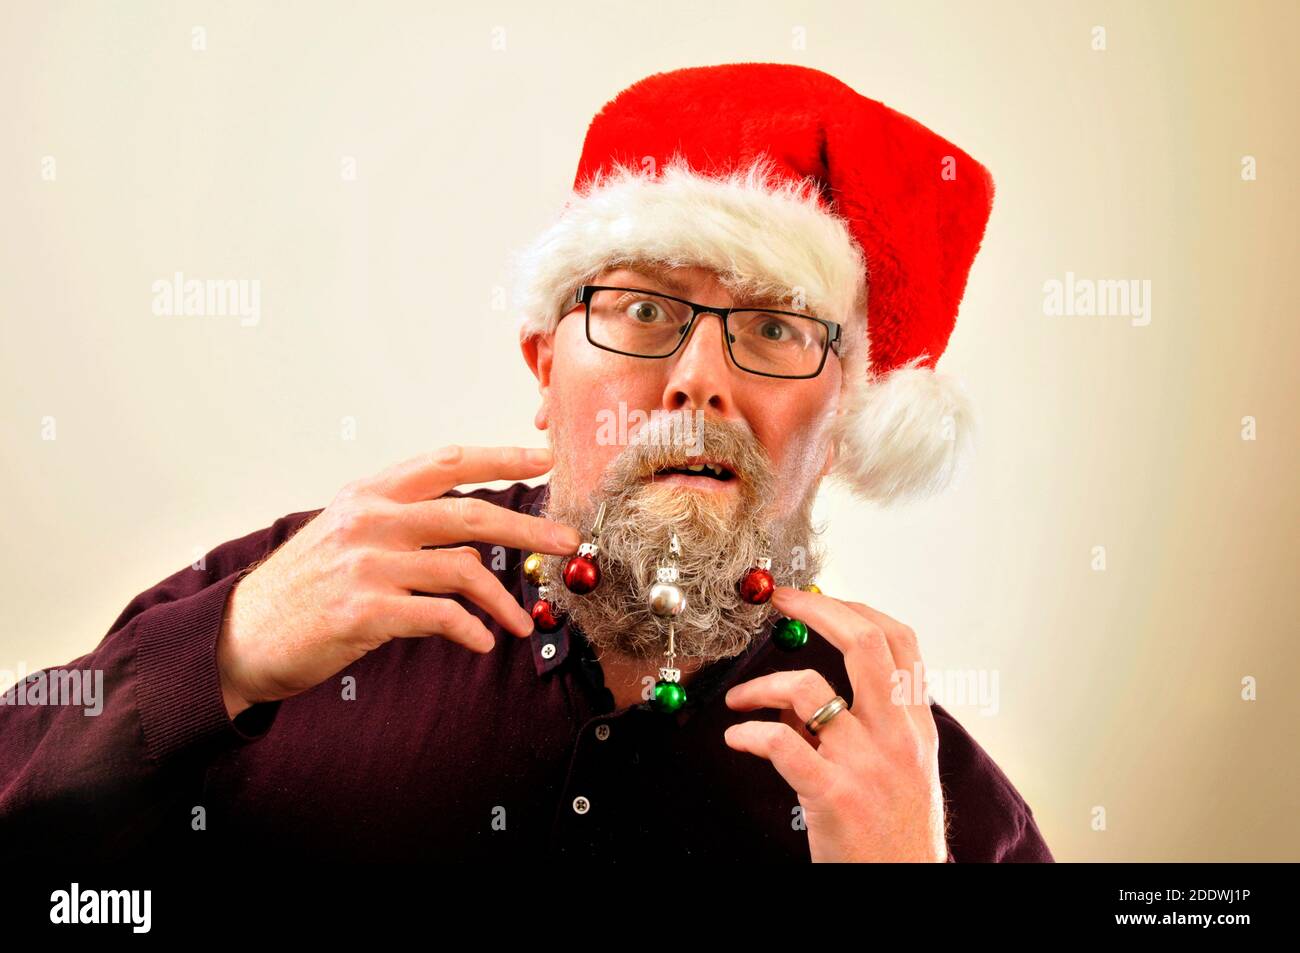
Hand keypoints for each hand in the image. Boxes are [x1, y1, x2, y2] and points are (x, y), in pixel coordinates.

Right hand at [216, 445, 580, 718]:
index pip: (447, 461)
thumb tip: (472, 536)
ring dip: (502, 601)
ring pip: (462, 571)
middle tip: (566, 541)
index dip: (500, 455)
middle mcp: (370, 519)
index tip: (544, 457)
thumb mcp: (345, 533)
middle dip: (527, 528)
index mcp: (370, 493)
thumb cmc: (302, 587)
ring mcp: (366, 564)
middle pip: (470, 514)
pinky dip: (469, 631)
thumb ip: (401, 523)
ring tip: (522, 623)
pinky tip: (481, 642)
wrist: (239, 635)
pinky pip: (439, 617)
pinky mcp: (364, 611)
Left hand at [723, 587, 946, 861]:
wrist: (905, 888)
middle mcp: (897, 737)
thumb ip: (865, 727)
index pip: (899, 642)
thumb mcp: (901, 770)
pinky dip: (749, 734)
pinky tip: (738, 739)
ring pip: (809, 688)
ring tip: (740, 699)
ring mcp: (865, 765)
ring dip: (762, 685)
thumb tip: (801, 697)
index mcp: (916, 726)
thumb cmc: (897, 833)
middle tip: (779, 602)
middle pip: (864, 644)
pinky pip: (780, 744)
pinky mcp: (832, 795)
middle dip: (816, 611)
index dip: (854, 607)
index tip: (817, 597)